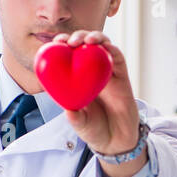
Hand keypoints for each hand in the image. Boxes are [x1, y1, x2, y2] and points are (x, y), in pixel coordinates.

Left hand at [50, 30, 138, 152]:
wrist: (118, 139)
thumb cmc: (95, 130)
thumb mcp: (81, 125)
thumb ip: (76, 119)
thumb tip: (69, 112)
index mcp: (76, 80)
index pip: (66, 57)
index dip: (60, 47)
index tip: (54, 43)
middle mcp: (90, 73)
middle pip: (83, 46)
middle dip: (76, 37)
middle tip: (70, 41)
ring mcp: (106, 72)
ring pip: (101, 47)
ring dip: (95, 38)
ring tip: (88, 40)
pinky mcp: (122, 76)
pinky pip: (118, 58)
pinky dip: (112, 49)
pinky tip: (106, 46)